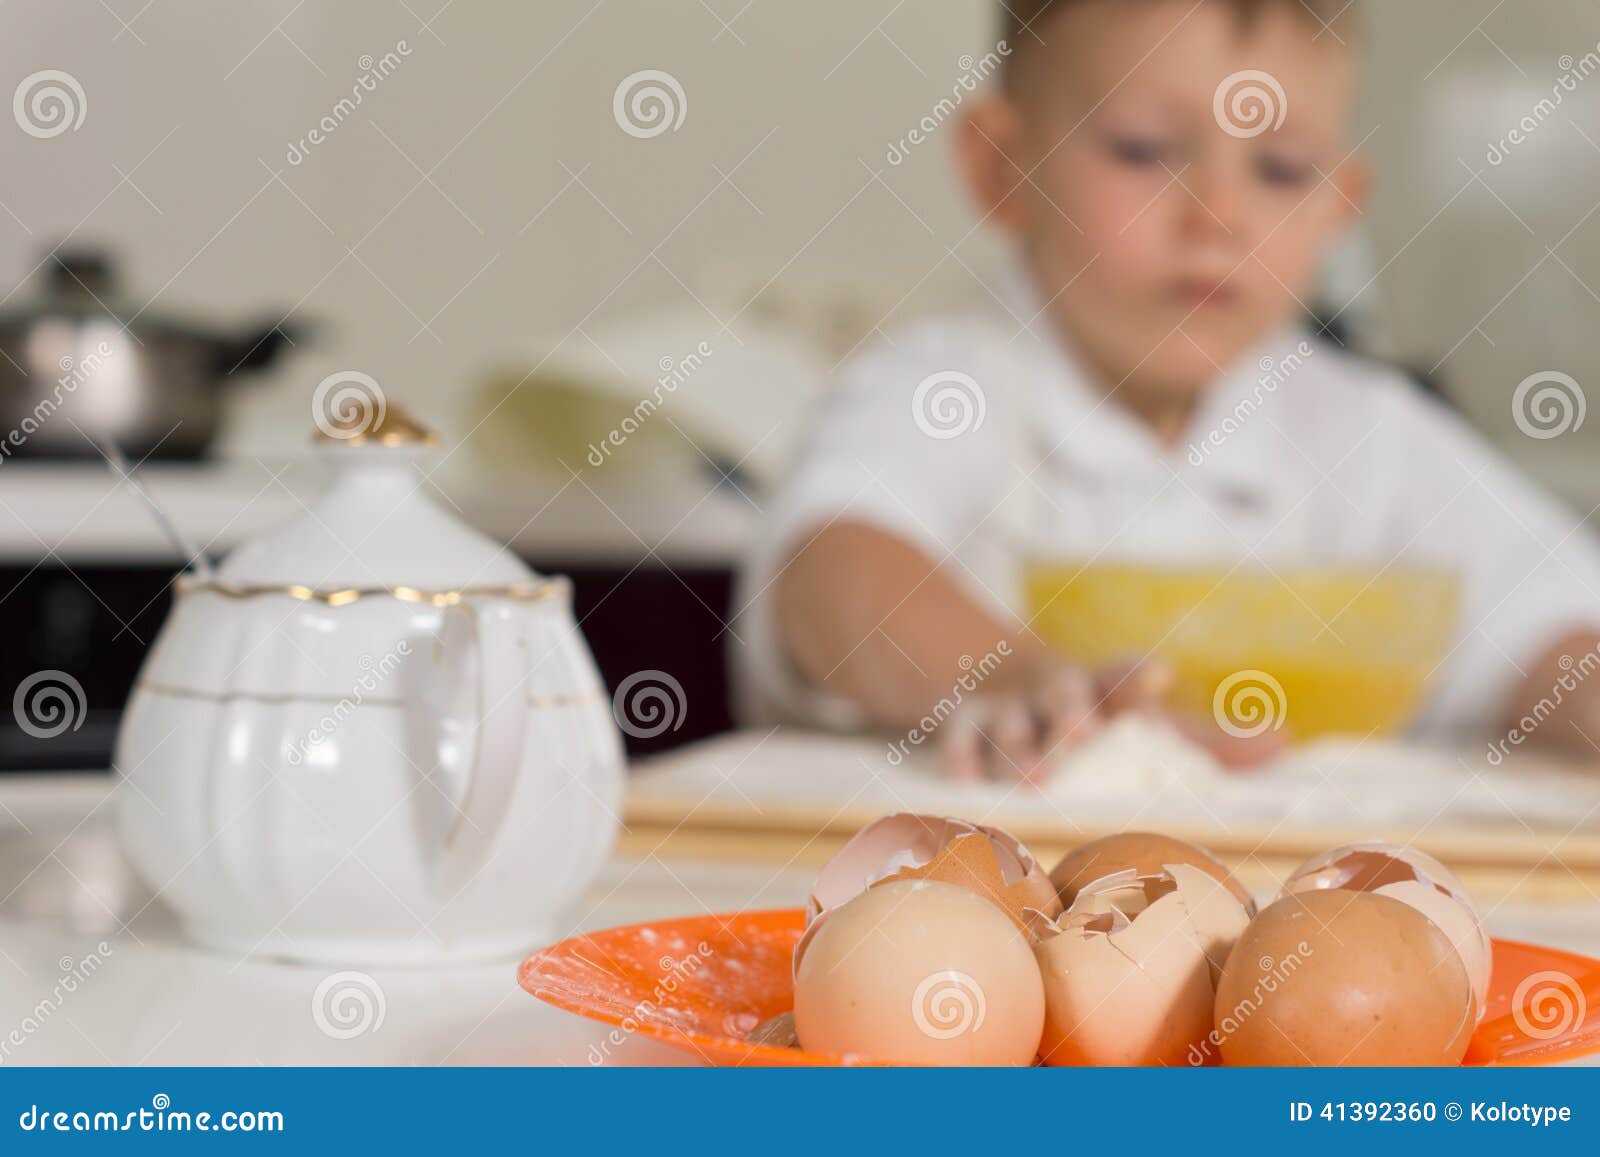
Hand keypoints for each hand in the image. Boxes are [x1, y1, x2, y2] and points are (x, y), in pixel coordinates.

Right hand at [940, 656, 1283, 782]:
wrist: (992, 679)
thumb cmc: (1089, 716)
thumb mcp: (1141, 722)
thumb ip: (1205, 741)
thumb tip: (1283, 742)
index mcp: (1102, 688)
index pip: (1123, 676)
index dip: (1140, 676)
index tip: (1162, 675)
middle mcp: (1053, 691)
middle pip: (1062, 694)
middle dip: (1071, 712)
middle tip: (1083, 734)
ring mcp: (1005, 707)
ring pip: (1011, 724)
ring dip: (1019, 747)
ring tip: (1034, 778)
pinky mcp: (962, 724)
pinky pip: (959, 742)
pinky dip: (961, 759)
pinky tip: (968, 781)